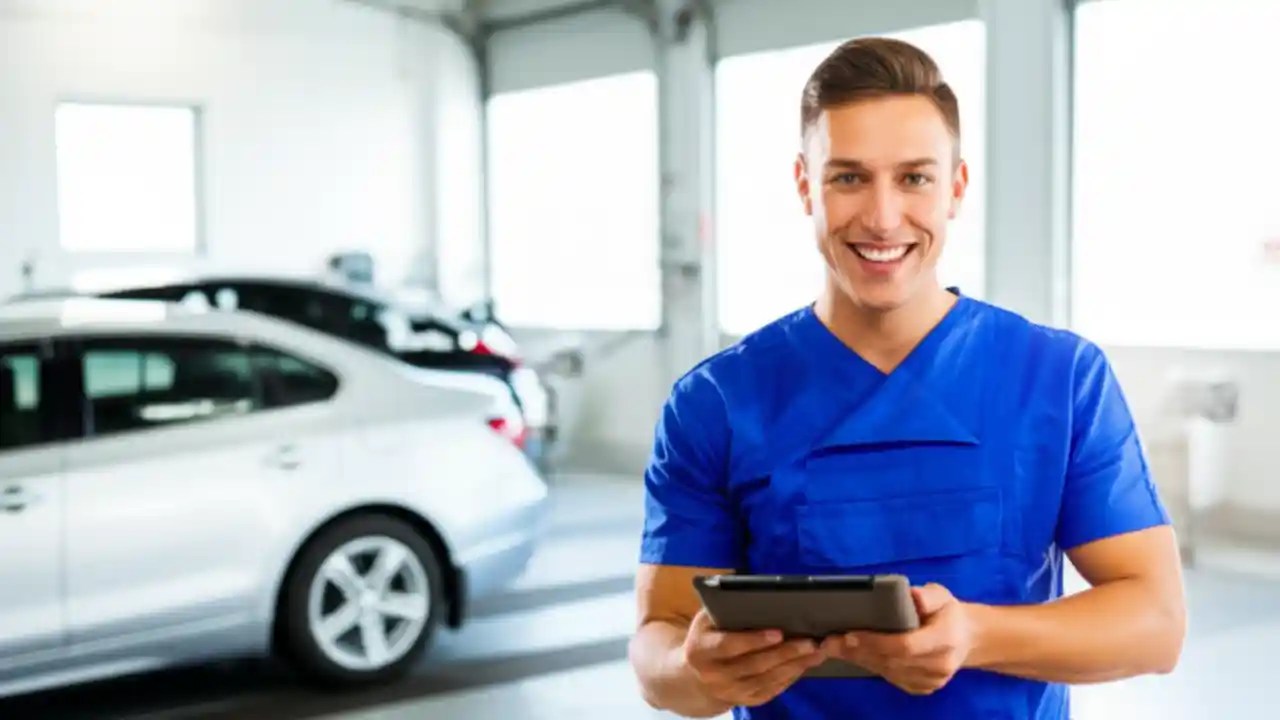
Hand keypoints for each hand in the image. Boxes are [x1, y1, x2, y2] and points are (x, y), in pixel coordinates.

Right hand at [682, 608, 827, 706]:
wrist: (693, 676)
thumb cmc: (706, 637)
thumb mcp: (705, 620)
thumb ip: (724, 608)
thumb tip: (754, 593)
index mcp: (701, 650)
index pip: (729, 645)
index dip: (754, 640)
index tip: (779, 633)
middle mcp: (713, 675)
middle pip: (754, 665)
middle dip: (785, 653)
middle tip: (810, 642)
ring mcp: (729, 691)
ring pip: (766, 680)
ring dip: (794, 666)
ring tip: (816, 652)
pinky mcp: (743, 701)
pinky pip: (770, 690)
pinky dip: (789, 678)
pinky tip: (804, 665)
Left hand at [820, 583, 977, 695]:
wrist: (966, 639)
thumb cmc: (947, 613)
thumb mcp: (942, 595)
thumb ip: (928, 596)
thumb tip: (913, 596)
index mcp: (945, 639)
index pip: (906, 645)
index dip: (876, 641)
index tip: (850, 634)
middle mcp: (939, 665)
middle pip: (891, 661)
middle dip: (858, 651)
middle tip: (830, 641)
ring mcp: (931, 680)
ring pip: (888, 672)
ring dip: (859, 660)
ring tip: (834, 646)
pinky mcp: (923, 688)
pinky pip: (892, 678)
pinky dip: (871, 666)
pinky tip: (854, 655)